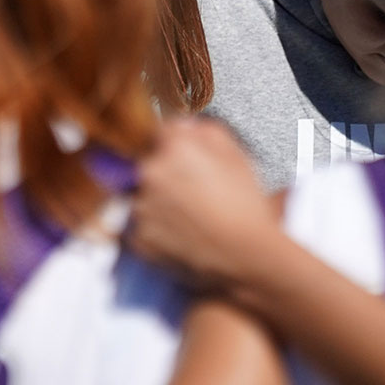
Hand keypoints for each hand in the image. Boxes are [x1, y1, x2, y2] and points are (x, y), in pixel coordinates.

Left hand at [128, 118, 282, 292]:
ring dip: (154, 201)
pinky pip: (137, 226)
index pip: (158, 132)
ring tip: (187, 216)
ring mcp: (140, 207)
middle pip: (143, 164)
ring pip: (138, 195)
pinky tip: (180, 234)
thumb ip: (204, 131)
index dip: (172, 145)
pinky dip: (154, 229)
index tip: (180, 157)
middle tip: (188, 192)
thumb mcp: (236, 156)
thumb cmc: (246, 207)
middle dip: (160, 174)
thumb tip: (182, 126)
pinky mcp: (137, 238)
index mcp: (174, 148)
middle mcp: (149, 173)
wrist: (247, 258)